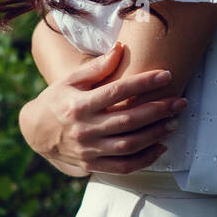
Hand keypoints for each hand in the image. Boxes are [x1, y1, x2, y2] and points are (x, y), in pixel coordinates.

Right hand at [19, 40, 187, 175]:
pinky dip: (145, 159)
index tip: (166, 75)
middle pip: (128, 120)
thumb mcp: (70, 80)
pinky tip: (161, 146)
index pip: (117, 92)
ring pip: (129, 145)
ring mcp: (89, 150)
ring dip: (156, 134)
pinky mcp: (93, 166)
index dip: (143, 83)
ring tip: (175, 121)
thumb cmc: (57, 100)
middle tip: (180, 102)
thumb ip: (97, 67)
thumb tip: (120, 49)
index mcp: (79, 105)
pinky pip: (124, 167)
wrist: (36, 133)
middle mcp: (84, 129)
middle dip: (158, 110)